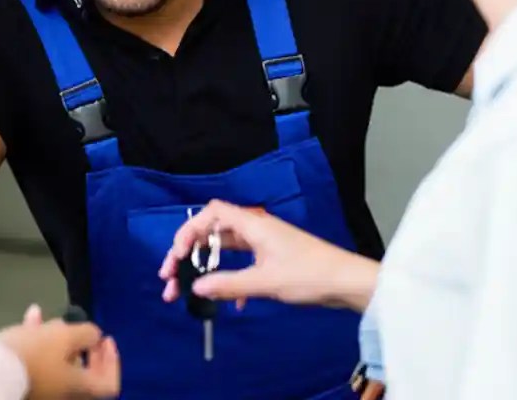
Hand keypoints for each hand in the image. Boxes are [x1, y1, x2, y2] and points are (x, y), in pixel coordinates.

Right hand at [0, 305, 120, 398]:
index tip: (105, 339)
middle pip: (81, 373)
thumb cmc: (33, 355)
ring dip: (55, 338)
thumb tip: (94, 337)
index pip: (109, 384)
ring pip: (55, 363)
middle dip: (80, 344)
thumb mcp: (65, 336)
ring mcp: (42, 391)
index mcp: (79, 390)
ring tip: (49, 317)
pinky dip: (37, 341)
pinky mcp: (21, 383)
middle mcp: (62, 395)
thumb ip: (87, 335)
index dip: (112, 361)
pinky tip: (31, 316)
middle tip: (79, 327)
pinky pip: (36, 362)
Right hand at [157, 199, 378, 311]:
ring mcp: (263, 243)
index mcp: (252, 225)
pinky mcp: (271, 258)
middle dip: (188, 254)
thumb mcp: (265, 282)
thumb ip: (228, 284)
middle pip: (212, 233)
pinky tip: (230, 302)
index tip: (178, 256)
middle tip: (170, 277)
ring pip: (224, 250)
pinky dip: (229, 278)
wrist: (346, 281)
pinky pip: (240, 263)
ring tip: (187, 290)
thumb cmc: (309, 275)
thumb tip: (196, 287)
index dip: (189, 231)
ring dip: (205, 268)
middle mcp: (255, 229)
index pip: (210, 214)